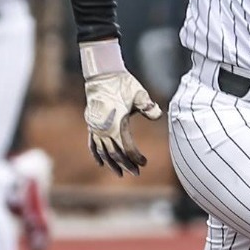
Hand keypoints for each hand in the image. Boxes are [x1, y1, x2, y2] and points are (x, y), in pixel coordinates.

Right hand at [79, 39, 162, 176]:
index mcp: (116, 124)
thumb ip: (148, 106)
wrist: (103, 75)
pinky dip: (96, 155)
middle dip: (125, 165)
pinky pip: (92, 144)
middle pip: (115, 154)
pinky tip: (101, 163)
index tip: (144, 163)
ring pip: (103, 152)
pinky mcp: (91, 124)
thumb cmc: (122, 84)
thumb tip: (157, 115)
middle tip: (136, 173)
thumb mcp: (139, 93)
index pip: (127, 148)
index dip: (136, 157)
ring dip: (111, 164)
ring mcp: (96, 128)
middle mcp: (104, 129)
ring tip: (120, 174)